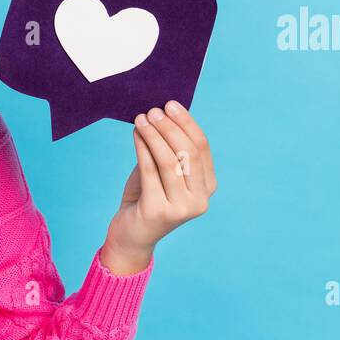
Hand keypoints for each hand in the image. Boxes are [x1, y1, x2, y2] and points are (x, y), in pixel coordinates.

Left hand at [102, 100, 216, 273]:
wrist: (131, 235)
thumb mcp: (161, 171)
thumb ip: (167, 149)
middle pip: (188, 152)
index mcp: (207, 187)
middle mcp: (200, 199)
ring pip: (169, 160)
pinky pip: (150, 171)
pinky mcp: (159, 211)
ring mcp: (181, 208)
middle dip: (170, 127)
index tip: (171, 104)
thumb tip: (163, 113)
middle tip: (153, 110)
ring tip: (142, 118)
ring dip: (154, 135)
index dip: (187, 123)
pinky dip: (142, 148)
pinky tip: (136, 134)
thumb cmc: (146, 198)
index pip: (202, 148)